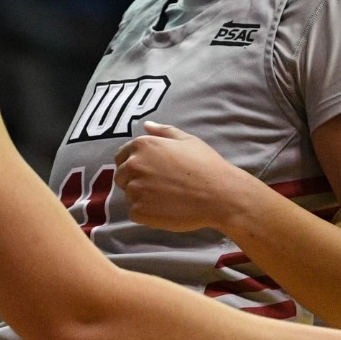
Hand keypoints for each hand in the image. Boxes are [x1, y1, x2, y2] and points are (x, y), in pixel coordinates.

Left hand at [113, 123, 258, 233]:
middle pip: (121, 177)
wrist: (219, 195)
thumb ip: (163, 131)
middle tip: (161, 187)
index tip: (150, 173)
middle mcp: (134, 165)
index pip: (121, 157)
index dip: (134, 165)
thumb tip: (146, 125)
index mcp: (142, 145)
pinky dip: (147, 214)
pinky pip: (135, 213)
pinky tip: (166, 209)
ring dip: (143, 198)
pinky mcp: (139, 211)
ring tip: (167, 198)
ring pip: (129, 196)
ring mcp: (135, 189)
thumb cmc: (206, 166)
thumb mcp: (187, 140)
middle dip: (135, 181)